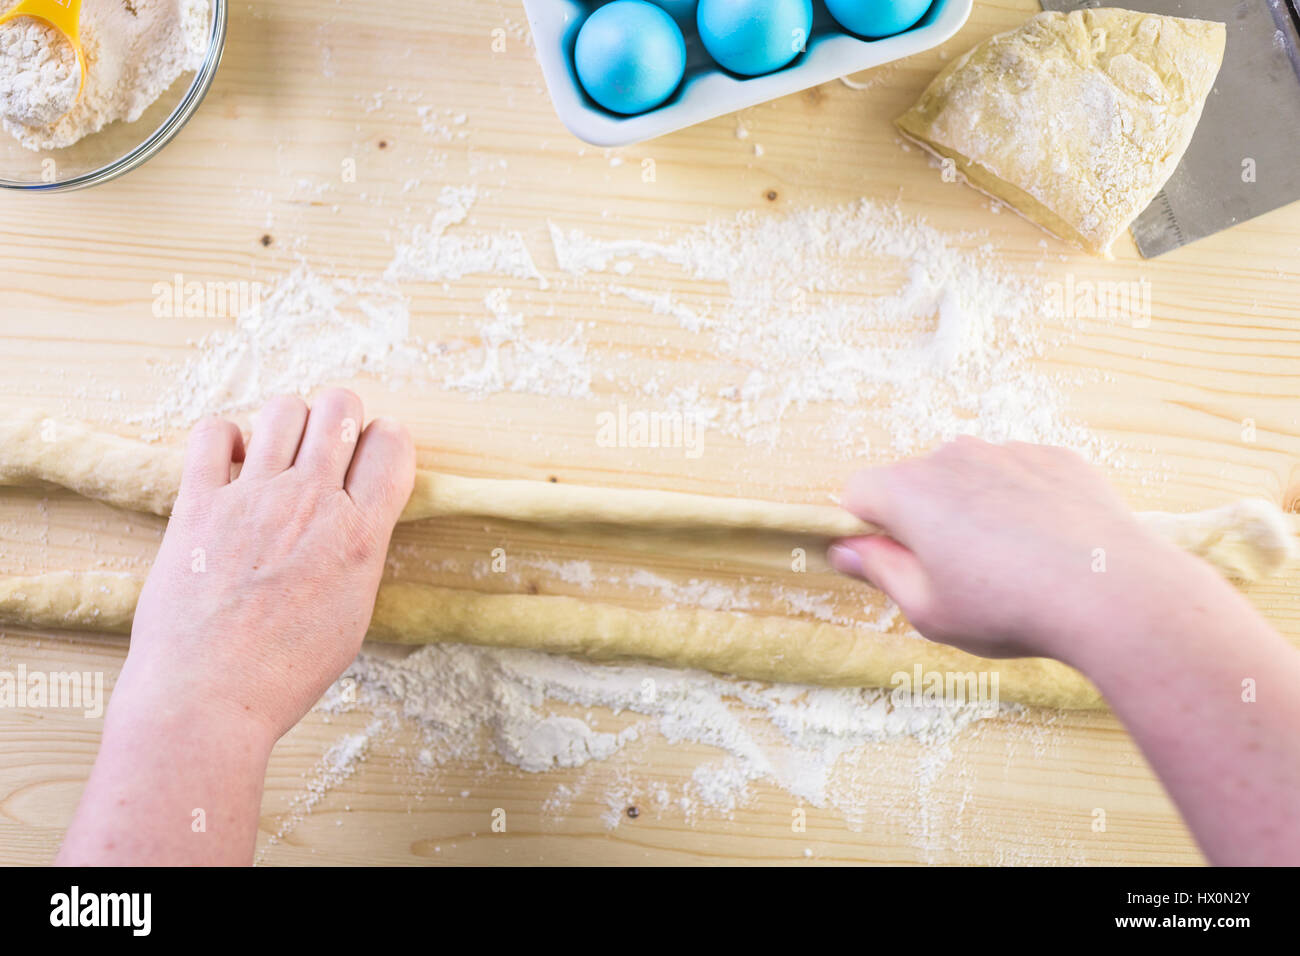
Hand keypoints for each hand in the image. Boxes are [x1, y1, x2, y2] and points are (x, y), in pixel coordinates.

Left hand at [120, 389, 415, 740]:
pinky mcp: (197, 502)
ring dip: (289, 422)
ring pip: (283, 409)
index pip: (393, 445)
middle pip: (341, 408)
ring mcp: (252, 497)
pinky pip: (211, 433)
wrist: (208, 695)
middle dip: (342, 417)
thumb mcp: (353, 616)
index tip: (374, 455)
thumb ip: (359, 556)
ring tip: (279, 454)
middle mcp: (311, 502)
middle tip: (329, 447)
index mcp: (360, 534)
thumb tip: (357, 526)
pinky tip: (229, 466)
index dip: (388, 441)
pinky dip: (224, 438)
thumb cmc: (283, 672)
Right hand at [827, 437, 1192, 661]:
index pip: (857, 493)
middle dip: (921, 520)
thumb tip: (847, 550)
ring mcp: (1008, 452)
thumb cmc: (1012, 609)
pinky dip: (1021, 503)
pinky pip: (1019, 475)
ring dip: (972, 510)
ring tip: (1008, 565)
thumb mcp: (927, 611)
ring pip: (968, 477)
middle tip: (954, 575)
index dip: (865, 530)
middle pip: (914, 483)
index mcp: (910, 491)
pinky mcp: (1055, 458)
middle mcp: (953, 457)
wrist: (1115, 594)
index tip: (889, 562)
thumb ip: (879, 572)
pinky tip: (1045, 547)